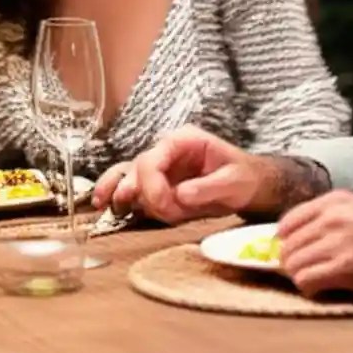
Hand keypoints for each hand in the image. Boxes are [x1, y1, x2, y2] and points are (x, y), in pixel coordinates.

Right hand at [96, 125, 263, 223]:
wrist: (250, 186)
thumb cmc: (245, 178)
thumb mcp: (234, 182)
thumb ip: (208, 188)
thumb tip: (180, 195)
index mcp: (183, 141)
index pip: (152, 159)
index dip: (151, 185)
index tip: (164, 206)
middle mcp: (166, 150)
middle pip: (137, 168)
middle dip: (141, 193)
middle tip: (158, 211)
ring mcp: (160, 167)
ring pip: (127, 175)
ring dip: (121, 194)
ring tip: (104, 205)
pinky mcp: (158, 185)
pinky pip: (132, 188)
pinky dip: (119, 197)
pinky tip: (102, 205)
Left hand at [277, 190, 352, 296]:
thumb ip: (336, 215)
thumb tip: (309, 232)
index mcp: (334, 201)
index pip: (289, 221)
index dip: (285, 241)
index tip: (292, 251)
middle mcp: (330, 218)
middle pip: (288, 245)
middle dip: (292, 261)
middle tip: (303, 271)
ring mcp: (336, 242)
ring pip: (293, 264)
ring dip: (299, 276)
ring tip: (314, 282)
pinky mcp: (343, 267)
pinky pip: (307, 280)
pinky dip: (309, 288)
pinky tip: (321, 290)